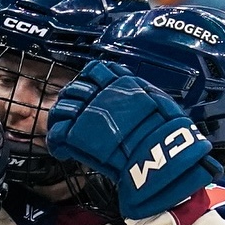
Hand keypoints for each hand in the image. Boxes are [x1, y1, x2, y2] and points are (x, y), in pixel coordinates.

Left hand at [47, 61, 221, 219]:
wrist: (161, 153)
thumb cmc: (168, 131)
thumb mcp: (160, 102)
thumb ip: (144, 97)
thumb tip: (143, 99)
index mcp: (121, 82)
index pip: (96, 70)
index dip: (90, 82)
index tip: (91, 93)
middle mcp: (100, 93)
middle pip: (74, 89)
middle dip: (73, 101)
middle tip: (76, 116)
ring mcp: (86, 113)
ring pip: (61, 109)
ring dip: (62, 121)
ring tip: (66, 133)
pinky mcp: (77, 135)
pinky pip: (57, 135)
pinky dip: (57, 143)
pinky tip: (63, 151)